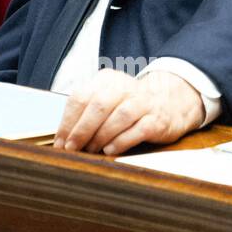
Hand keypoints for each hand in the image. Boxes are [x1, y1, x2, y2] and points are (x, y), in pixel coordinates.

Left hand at [53, 68, 204, 155]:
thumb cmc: (130, 105)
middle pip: (98, 105)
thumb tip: (64, 137)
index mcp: (107, 80)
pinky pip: (138, 130)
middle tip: (72, 148)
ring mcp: (143, 103)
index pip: (81, 97)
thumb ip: (87, 112)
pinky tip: (109, 150)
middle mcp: (125, 87)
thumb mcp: (108, 99)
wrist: (171, 102)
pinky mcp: (158, 120)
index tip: (60, 141)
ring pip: (119, 116)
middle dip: (81, 129)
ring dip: (100, 136)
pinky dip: (121, 141)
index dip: (68, 121)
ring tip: (90, 151)